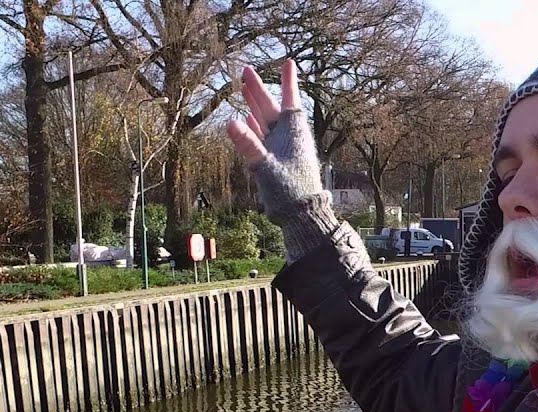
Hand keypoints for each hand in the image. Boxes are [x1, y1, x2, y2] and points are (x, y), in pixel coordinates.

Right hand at [224, 58, 323, 226]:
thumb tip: (231, 123)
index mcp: (292, 135)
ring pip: (265, 121)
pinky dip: (255, 128)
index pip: (290, 101)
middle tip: (247, 69)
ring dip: (254, 105)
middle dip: (258, 89)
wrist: (299, 215)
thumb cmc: (289, 192)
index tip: (289, 62)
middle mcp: (287, 139)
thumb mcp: (265, 168)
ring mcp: (280, 149)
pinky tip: (247, 119)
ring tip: (245, 86)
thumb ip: (248, 146)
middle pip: (271, 108)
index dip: (288, 82)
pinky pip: (262, 139)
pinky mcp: (274, 160)